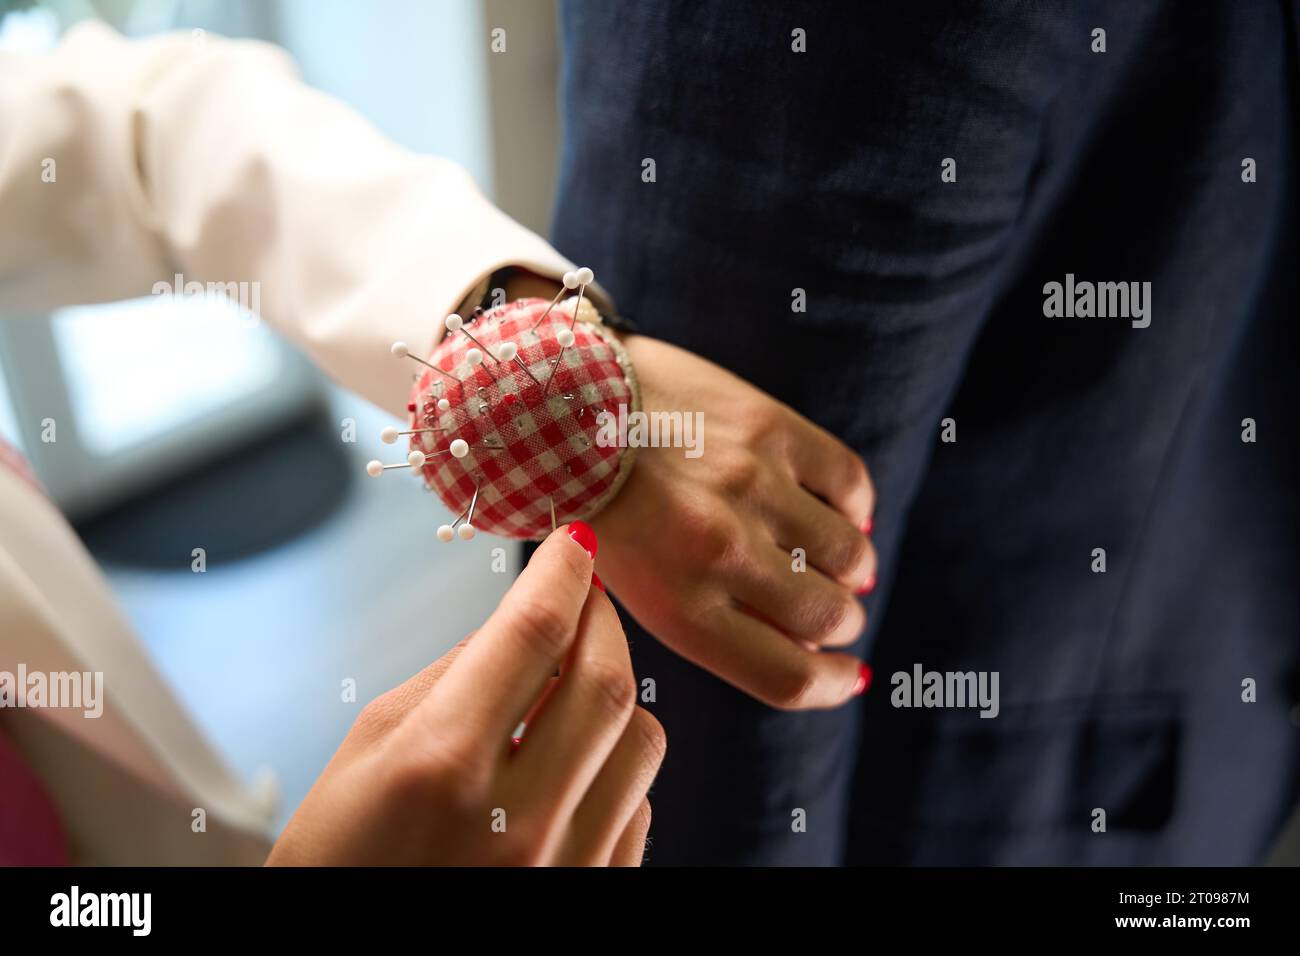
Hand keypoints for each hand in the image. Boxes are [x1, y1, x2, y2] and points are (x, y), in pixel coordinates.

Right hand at [267, 525, 663, 865]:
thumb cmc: (337, 863)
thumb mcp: (363, 753)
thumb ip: (447, 679)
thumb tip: (514, 625)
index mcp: (441, 765)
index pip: (533, 632)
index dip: (562, 570)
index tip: (572, 543)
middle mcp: (515, 818)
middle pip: (607, 677)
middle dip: (601, 618)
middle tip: (583, 597)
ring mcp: (564, 866)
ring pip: (643, 739)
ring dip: (615, 695)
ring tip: (572, 689)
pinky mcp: (595, 895)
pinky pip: (641, 807)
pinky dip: (616, 767)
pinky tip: (573, 765)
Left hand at [594, 334, 876, 709]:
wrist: (561, 407)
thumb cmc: (600, 509)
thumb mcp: (637, 593)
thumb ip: (711, 628)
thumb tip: (805, 647)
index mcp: (679, 609)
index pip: (789, 677)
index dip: (832, 685)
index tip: (850, 676)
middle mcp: (719, 553)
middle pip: (828, 617)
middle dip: (844, 621)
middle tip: (838, 609)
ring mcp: (749, 486)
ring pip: (849, 552)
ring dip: (854, 567)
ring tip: (839, 562)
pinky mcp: (769, 428)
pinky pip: (849, 482)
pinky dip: (855, 506)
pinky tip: (838, 511)